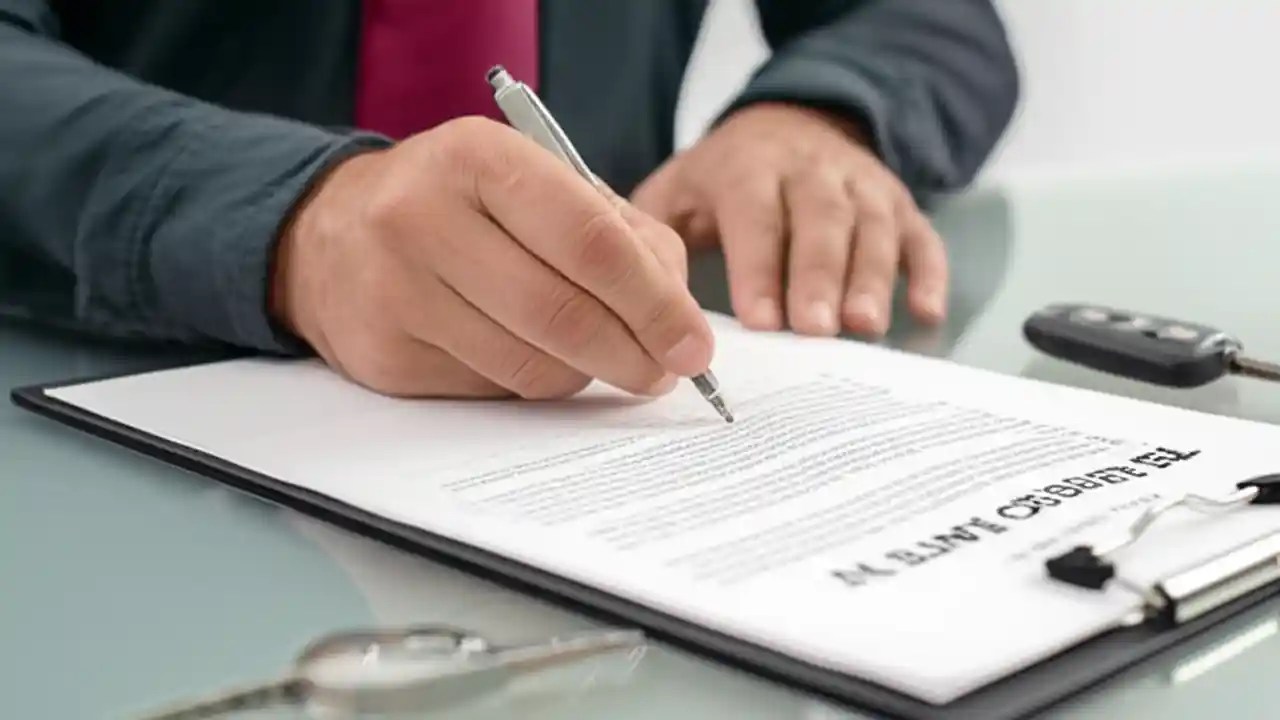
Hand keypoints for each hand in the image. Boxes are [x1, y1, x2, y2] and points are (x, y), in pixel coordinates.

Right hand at [270, 117, 713, 398]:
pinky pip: (493, 389)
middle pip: (563, 313)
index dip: (655, 302)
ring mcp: (396, 291)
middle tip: (666, 371)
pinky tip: (530, 353)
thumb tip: (675, 314)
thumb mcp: (536, 183)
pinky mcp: (385, 356)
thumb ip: (621, 233)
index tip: (694, 344)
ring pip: (532, 364)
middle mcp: (424, 217)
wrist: (331, 236)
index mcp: (478, 156)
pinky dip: (532, 380)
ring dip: (587, 372)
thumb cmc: (461, 205)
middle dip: (635, 354)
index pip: (591, 241)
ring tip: (601, 356)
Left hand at [633, 102, 946, 337]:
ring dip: (872, 277)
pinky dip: (928, 273)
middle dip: (819, 276)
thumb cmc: (723, 178)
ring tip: (866, 326)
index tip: (760, 321)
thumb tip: (648, 303)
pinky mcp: (899, 203)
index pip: (756, 214)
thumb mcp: (676, 191)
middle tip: (816, 329)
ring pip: (873, 226)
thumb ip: (657, 238)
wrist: (790, 122)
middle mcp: (811, 169)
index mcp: (749, 167)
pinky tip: (926, 312)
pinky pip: (921, 235)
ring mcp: (861, 184)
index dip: (759, 267)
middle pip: (821, 220)